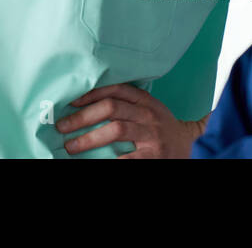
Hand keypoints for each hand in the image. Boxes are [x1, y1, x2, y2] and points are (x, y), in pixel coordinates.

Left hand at [58, 83, 203, 157]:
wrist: (189, 146)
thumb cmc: (159, 126)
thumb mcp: (147, 109)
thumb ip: (125, 104)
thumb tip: (84, 104)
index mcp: (145, 100)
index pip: (115, 89)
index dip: (91, 93)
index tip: (70, 101)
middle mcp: (149, 114)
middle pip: (111, 108)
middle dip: (83, 117)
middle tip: (62, 127)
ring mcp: (152, 135)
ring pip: (116, 130)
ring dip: (89, 138)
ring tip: (71, 146)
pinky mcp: (154, 155)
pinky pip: (127, 157)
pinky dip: (108, 159)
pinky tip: (94, 161)